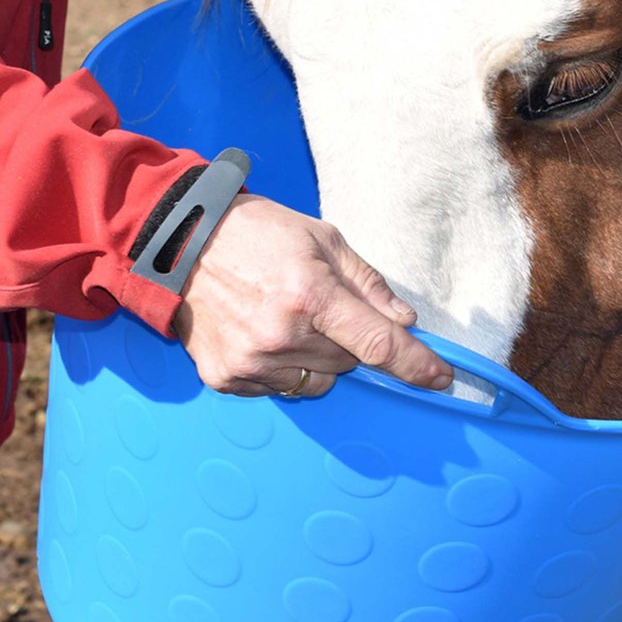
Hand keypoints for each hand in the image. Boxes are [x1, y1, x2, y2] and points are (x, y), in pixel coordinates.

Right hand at [173, 194, 451, 396]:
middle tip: (323, 306)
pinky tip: (264, 333)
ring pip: (319, 381)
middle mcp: (280, 334)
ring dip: (320, 357)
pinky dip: (285, 368)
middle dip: (350, 340)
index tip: (440, 377)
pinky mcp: (226, 378)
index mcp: (310, 293)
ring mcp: (251, 361)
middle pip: (350, 362)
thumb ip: (368, 284)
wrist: (181, 244)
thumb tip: (405, 321)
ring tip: (289, 317)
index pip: (377, 343)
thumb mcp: (324, 239)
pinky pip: (282, 388)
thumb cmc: (258, 233)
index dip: (416, 364)